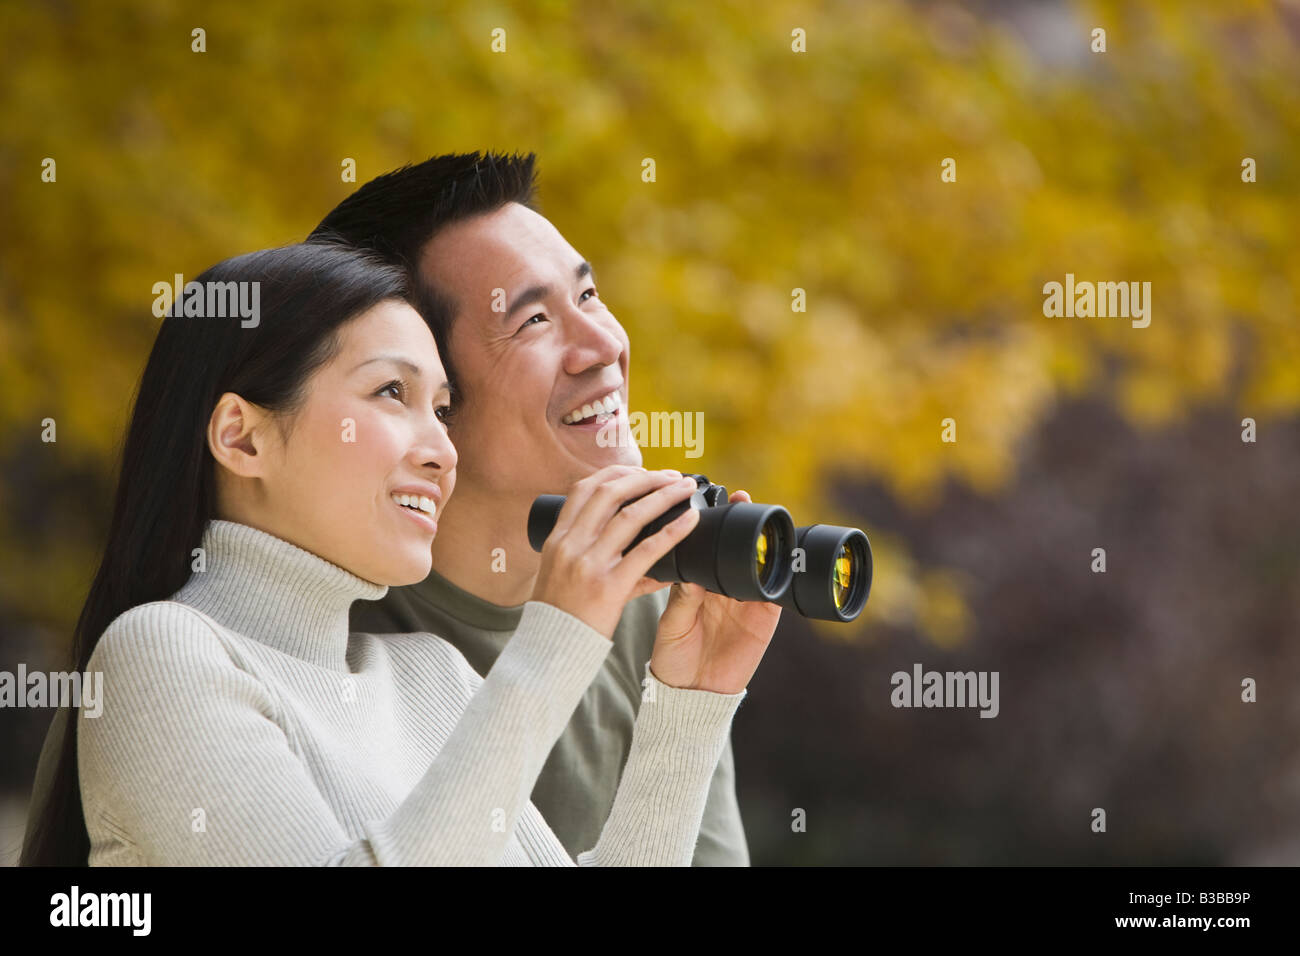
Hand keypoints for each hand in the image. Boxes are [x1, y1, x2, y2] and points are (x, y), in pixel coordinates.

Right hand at [531, 465, 701, 638]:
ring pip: (630, 515)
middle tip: (670, 476)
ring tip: (684, 488)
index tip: (639, 471)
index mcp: (557, 539)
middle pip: (609, 493)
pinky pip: (646, 551)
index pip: (583, 489)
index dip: (614, 473)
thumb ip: (594, 555)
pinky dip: (672, 531)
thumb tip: (628, 539)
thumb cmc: (560, 616)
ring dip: (662, 495)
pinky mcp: (608, 587)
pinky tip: (689, 520)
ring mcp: (588, 564)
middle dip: (644, 477)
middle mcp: (570, 545)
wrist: (548, 652)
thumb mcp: (563, 575)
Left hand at [648, 490, 782, 693]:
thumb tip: (692, 573)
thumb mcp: (672, 625)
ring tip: (767, 522)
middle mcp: (725, 587)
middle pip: (739, 547)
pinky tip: (783, 562)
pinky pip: (779, 594)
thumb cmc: (673, 658)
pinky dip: (783, 577)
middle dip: (744, 522)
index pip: (708, 546)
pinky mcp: (766, 620)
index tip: (712, 499)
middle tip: (744, 497)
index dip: (712, 523)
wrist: (691, 694)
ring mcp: (748, 602)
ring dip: (767, 544)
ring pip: (763, 564)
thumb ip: (683, 600)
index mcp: (698, 582)